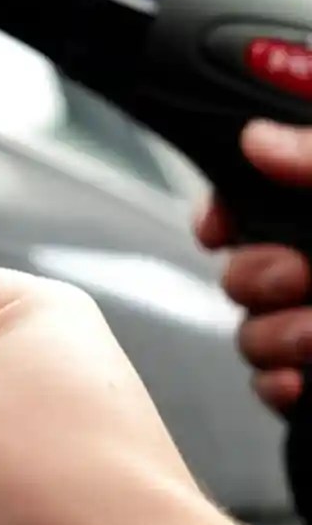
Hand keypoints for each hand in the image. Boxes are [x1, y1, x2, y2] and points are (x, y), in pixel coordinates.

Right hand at [196, 120, 311, 414]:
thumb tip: (253, 138)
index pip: (257, 195)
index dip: (227, 209)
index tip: (221, 227)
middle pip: (244, 267)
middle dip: (257, 277)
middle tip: (300, 278)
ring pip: (251, 331)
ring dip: (272, 336)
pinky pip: (273, 385)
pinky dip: (279, 385)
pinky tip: (305, 382)